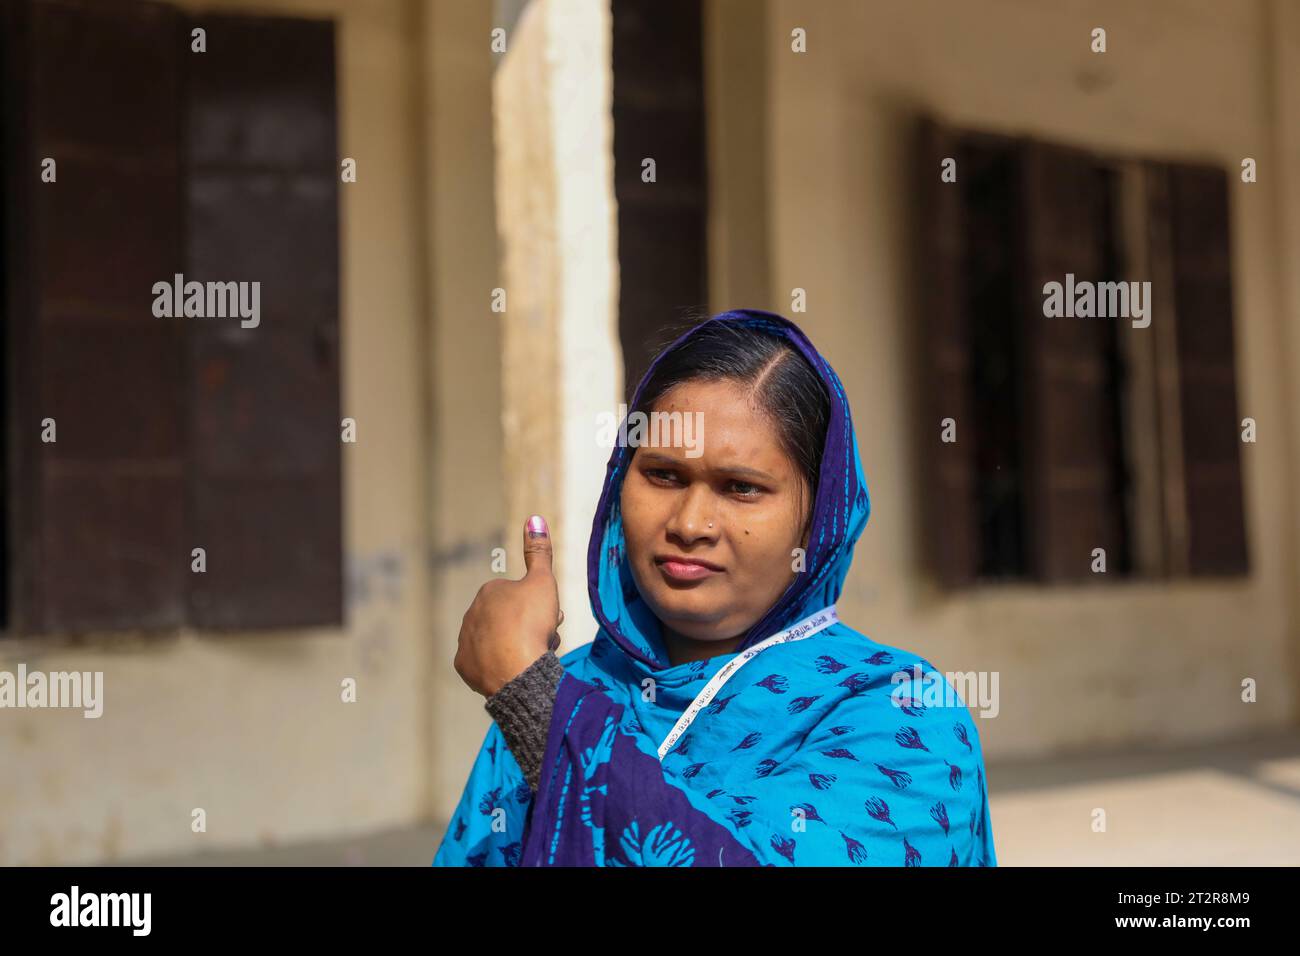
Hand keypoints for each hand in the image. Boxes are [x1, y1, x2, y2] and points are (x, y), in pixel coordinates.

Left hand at [454, 514, 563, 697]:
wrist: (519, 671)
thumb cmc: (532, 622)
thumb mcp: (543, 582)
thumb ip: (539, 551)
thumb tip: (534, 518)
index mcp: (489, 592)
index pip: (519, 597)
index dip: (538, 607)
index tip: (548, 617)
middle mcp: (471, 614)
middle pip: (510, 620)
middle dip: (528, 627)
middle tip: (545, 638)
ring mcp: (466, 641)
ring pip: (498, 641)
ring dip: (516, 646)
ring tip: (532, 657)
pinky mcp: (465, 666)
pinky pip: (485, 664)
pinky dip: (500, 665)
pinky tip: (514, 669)